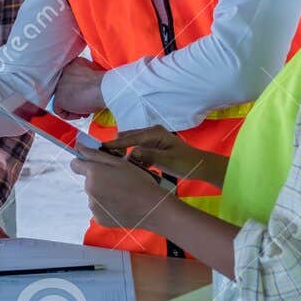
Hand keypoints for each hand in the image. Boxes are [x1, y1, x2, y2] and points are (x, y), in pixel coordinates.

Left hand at [52, 56, 106, 118]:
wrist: (105, 88)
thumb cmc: (105, 83)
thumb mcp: (96, 75)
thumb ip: (87, 79)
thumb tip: (87, 88)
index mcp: (74, 64)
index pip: (72, 79)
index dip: (79, 89)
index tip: (87, 95)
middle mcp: (64, 73)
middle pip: (66, 90)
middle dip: (76, 99)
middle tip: (86, 104)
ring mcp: (60, 86)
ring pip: (63, 99)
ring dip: (74, 107)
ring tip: (85, 110)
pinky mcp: (59, 98)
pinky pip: (59, 110)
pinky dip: (69, 115)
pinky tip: (80, 114)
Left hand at [71, 148, 172, 232]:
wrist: (153, 209)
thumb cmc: (139, 182)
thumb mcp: (119, 162)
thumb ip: (95, 154)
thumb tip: (78, 146)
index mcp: (93, 173)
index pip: (75, 164)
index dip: (84, 162)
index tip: (95, 164)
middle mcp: (89, 190)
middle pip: (88, 180)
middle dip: (99, 178)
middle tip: (118, 179)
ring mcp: (94, 206)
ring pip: (94, 194)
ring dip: (103, 192)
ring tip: (122, 193)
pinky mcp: (99, 218)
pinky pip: (99, 208)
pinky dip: (107, 206)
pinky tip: (121, 204)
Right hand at [104, 126, 223, 185]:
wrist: (199, 165)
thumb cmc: (185, 162)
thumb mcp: (168, 160)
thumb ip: (149, 155)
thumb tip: (131, 153)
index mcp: (154, 133)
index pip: (131, 137)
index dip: (116, 143)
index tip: (102, 148)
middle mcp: (151, 133)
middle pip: (127, 137)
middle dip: (117, 147)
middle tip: (106, 159)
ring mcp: (151, 140)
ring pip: (130, 144)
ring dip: (124, 153)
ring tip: (115, 164)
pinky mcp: (151, 147)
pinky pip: (136, 151)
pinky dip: (132, 158)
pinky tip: (130, 167)